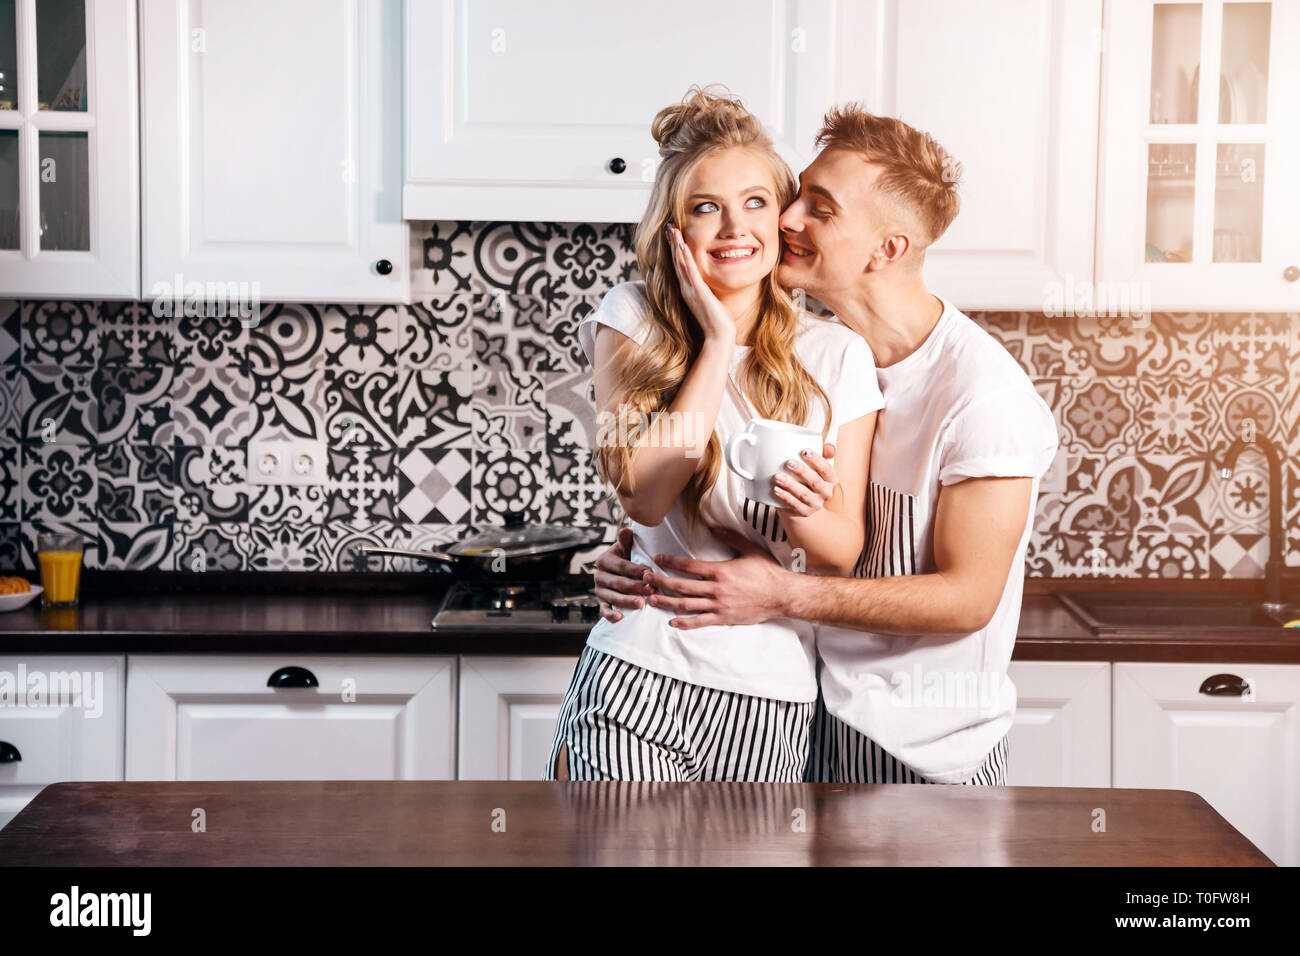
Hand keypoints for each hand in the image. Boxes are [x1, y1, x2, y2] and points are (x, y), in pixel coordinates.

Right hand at [594, 527, 653, 622]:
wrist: (620, 571)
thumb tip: (626, 531)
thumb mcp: (627, 547)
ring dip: (626, 601)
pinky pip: (603, 611)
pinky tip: (620, 617)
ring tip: (641, 604)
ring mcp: (599, 591)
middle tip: (650, 590)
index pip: (621, 566)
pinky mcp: (601, 603)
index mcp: (604, 560)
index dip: (636, 570)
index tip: (650, 573)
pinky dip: (610, 615)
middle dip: (635, 587)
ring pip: (612, 597)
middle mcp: (599, 576)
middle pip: (618, 583)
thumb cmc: (628, 557)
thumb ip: (626, 540)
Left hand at [646, 527, 787, 628]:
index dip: (670, 561)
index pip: (688, 566)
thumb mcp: (750, 550)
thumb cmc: (768, 572)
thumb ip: (730, 538)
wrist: (782, 596)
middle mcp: (716, 589)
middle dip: (660, 582)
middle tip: (644, 579)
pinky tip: (672, 621)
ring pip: (686, 605)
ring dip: (666, 602)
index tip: (657, 558)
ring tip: (651, 599)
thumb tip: (713, 528)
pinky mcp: (724, 618)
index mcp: (720, 571)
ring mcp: (719, 606)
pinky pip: (700, 622)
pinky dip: (684, 623)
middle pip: (681, 586)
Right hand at [666, 223, 734, 342]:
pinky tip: (681, 245)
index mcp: (690, 290)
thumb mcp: (713, 301)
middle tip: (669, 226)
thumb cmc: (719, 322)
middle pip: (677, 261)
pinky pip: (689, 270)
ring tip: (672, 230)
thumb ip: (709, 292)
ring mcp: (690, 289)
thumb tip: (711, 286)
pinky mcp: (697, 291)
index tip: (675, 235)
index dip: (677, 250)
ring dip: (676, 245)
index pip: (681, 266)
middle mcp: (686, 288)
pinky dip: (684, 257)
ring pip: (680, 263)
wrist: (719, 337)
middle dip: (673, 243)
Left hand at [772, 442, 839, 516]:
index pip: (826, 469)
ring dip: (790, 484)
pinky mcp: (805, 512)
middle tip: (788, 462)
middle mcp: (826, 492)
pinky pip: (795, 504)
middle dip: (802, 471)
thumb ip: (823, 454)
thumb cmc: (809, 479)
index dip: (816, 460)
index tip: (804, 451)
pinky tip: (776, 489)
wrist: (803, 503)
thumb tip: (830, 447)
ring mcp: (816, 504)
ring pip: (804, 494)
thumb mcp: (816, 467)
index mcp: (831, 479)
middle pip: (815, 481)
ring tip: (777, 476)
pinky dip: (785, 497)